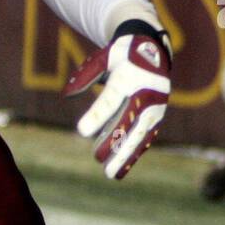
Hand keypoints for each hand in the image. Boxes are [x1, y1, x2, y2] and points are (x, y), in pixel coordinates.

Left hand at [63, 21, 171, 178]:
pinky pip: (145, 138)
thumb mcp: (102, 58)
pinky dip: (134, 154)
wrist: (154, 51)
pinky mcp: (158, 117)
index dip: (97, 115)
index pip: (111, 98)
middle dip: (114, 141)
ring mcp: (155, 106)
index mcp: (129, 75)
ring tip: (110, 173)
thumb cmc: (121, 56)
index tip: (81, 131)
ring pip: (140, 134)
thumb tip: (67, 94)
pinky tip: (121, 169)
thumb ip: (85, 75)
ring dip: (126, 155)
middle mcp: (146, 92)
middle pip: (129, 121)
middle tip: (96, 158)